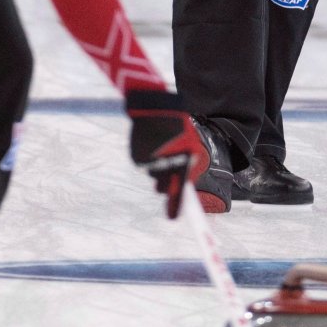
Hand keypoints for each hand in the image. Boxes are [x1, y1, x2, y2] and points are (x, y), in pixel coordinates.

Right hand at [126, 89, 207, 218]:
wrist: (156, 108)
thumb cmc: (176, 126)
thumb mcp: (189, 144)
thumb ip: (187, 164)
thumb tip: (185, 180)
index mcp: (182, 162)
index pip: (179, 191)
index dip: (175, 206)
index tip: (172, 218)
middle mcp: (166, 166)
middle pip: (162, 186)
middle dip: (163, 184)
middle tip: (165, 168)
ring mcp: (151, 164)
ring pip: (153, 174)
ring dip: (157, 165)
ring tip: (160, 145)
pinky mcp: (138, 159)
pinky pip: (143, 164)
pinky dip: (146, 158)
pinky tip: (150, 143)